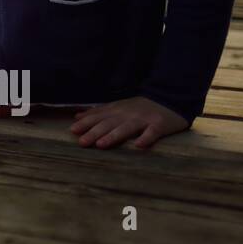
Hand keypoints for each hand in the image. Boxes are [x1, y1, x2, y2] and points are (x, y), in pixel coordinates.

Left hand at [69, 96, 188, 149]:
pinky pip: (152, 133)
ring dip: (113, 136)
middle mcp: (128, 114)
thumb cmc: (140, 107)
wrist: (169, 97)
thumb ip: (98, 112)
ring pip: (127, 128)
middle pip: (109, 123)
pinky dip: (146, 138)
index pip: (99, 117)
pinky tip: (138, 145)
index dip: (86, 123)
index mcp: (117, 110)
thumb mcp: (117, 106)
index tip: (72, 131)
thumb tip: (76, 116)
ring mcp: (144, 119)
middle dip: (94, 132)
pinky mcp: (160, 125)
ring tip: (101, 145)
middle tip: (82, 142)